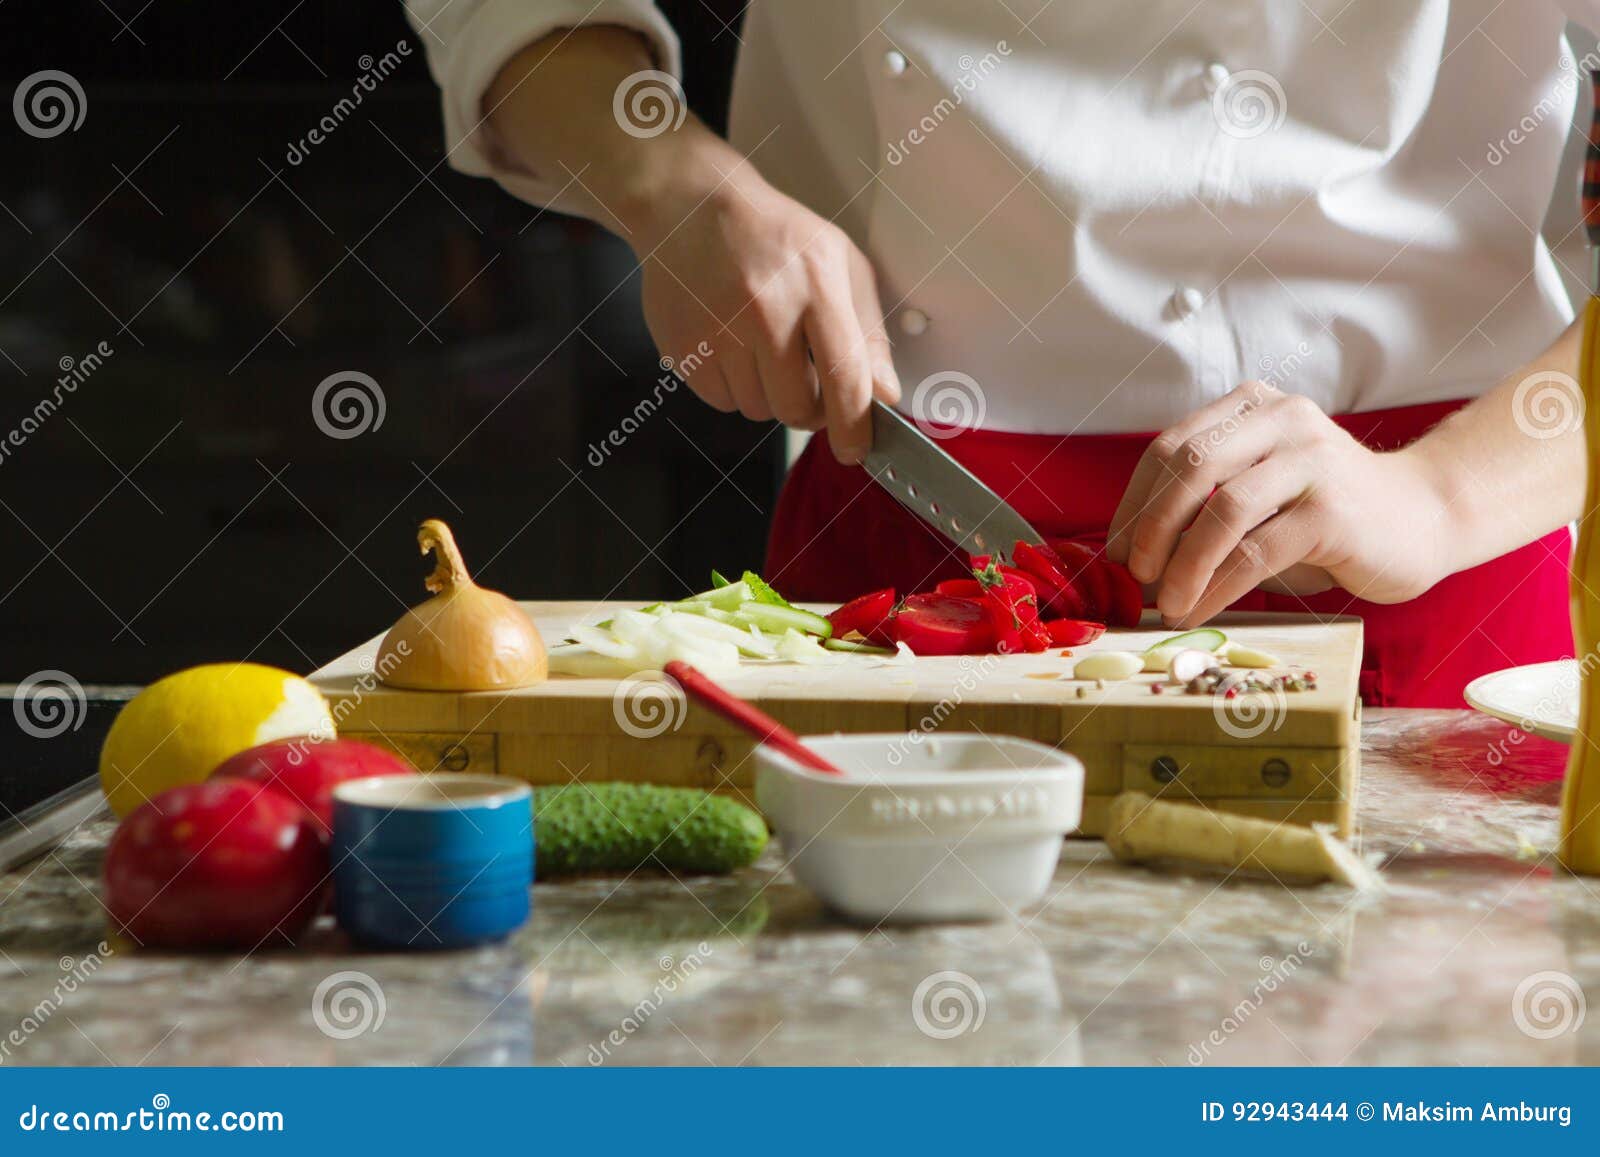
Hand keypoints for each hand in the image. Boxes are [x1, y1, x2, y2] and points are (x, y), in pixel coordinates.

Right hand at [623, 146, 898, 462]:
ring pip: (757, 410)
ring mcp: (720, 331)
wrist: (690, 209)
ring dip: (766, 392)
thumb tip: (885, 394)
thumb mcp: (839, 264)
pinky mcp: (684, 346)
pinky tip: (730, 343)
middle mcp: (766, 311)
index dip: (854, 427)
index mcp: (816, 287)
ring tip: (759, 344)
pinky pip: (721, 401)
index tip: (855, 451)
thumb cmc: (774, 237)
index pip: (845, 378)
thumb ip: (868, 333)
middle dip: (807, 408)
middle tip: (803, 376)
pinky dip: (732, 385)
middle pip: (797, 409)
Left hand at [1105, 382, 1450, 626]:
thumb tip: (1130, 551)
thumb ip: (1206, 501)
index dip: (1134, 504)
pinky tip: (1200, 609)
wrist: (1423, 519)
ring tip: (1167, 603)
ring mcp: (1313, 461)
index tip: (1116, 552)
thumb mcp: (1260, 490)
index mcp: (1253, 407)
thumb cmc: (1324, 513)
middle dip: (1150, 529)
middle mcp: (1282, 420)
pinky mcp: (1333, 512)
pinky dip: (1217, 587)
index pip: (1169, 448)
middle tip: (1134, 576)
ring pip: (1223, 512)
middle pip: (1189, 469)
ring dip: (1183, 566)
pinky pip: (1257, 552)